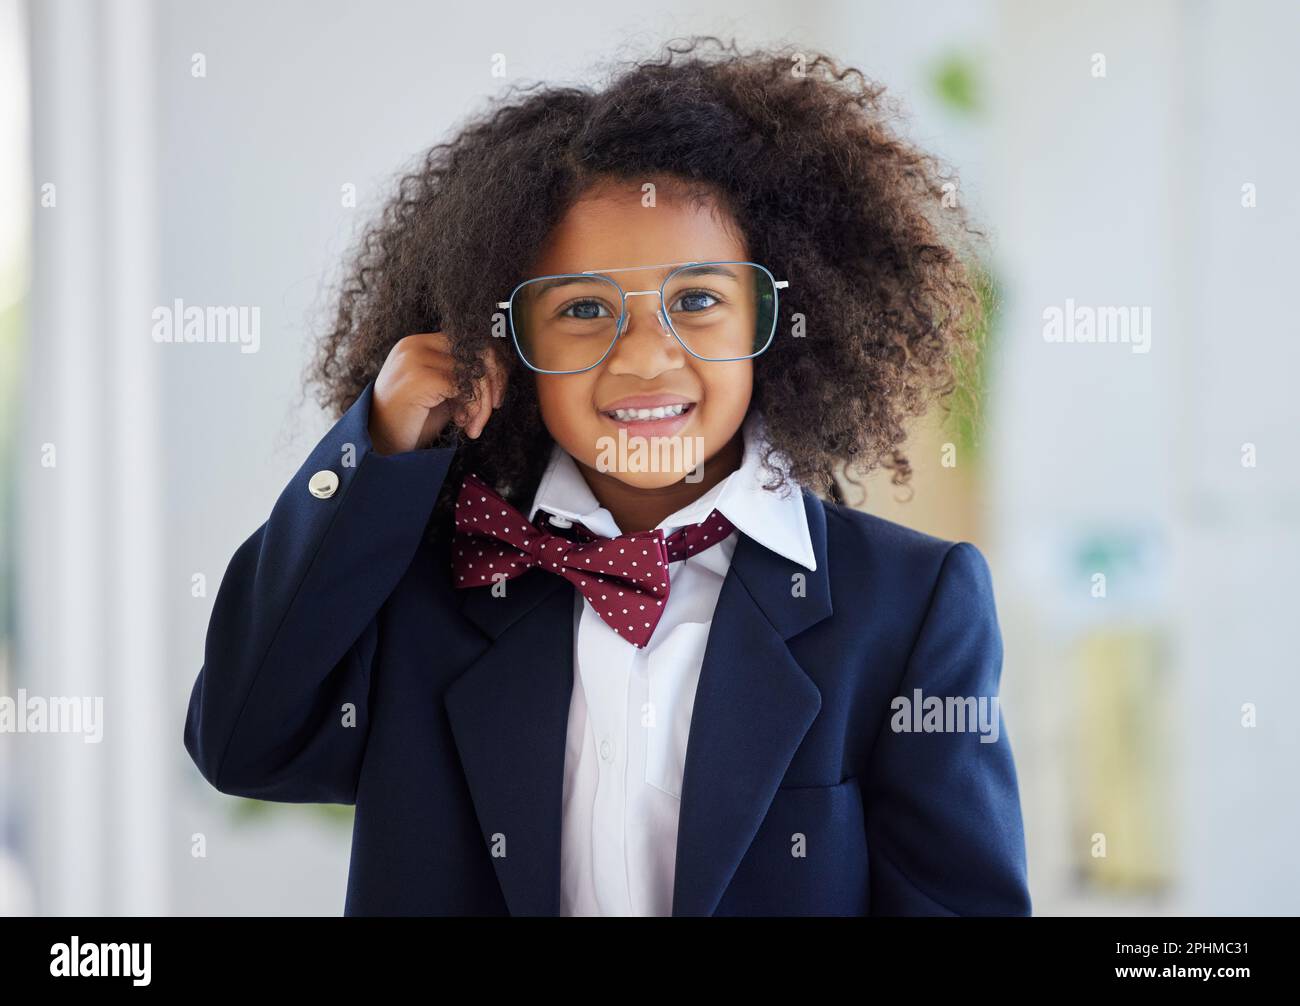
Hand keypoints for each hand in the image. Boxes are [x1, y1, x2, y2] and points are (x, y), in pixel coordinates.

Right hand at [368, 333, 506, 454]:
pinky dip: (473, 408)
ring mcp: (416, 359)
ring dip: (483, 403)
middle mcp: (416, 345)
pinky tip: (463, 425)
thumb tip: (499, 367)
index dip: (491, 366)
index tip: (495, 395)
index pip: (470, 341)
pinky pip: (466, 388)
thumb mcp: (441, 390)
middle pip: (477, 351)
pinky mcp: (422, 378)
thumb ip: (463, 375)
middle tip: (494, 408)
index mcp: (419, 343)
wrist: (379, 443)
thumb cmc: (412, 420)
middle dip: (493, 382)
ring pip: (474, 372)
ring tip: (474, 424)